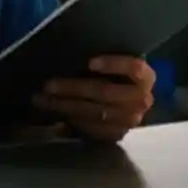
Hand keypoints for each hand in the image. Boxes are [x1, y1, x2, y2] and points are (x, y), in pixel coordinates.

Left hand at [32, 56, 154, 142]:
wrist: (127, 101)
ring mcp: (131, 120)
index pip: (134, 68)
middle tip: (48, 84)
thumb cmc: (115, 74)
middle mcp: (142, 100)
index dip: (113, 64)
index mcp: (146, 76)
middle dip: (73, 87)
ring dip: (65, 105)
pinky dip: (71, 121)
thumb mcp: (113, 62)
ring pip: (95, 112)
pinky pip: (93, 129)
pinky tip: (55, 115)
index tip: (89, 62)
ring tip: (42, 99)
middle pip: (105, 92)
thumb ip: (99, 58)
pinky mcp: (118, 135)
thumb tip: (71, 53)